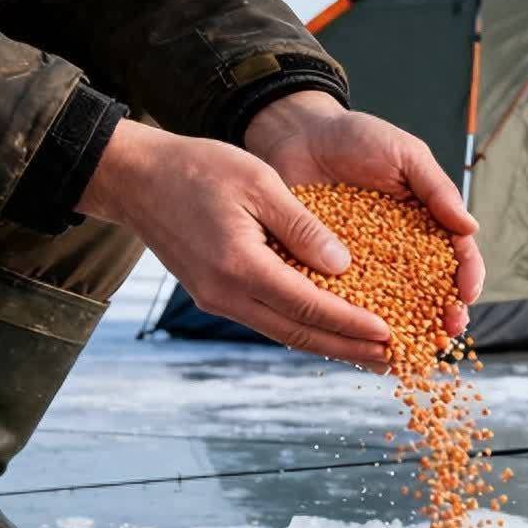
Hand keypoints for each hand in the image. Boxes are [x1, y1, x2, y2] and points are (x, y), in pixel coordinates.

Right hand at [77, 119, 391, 371]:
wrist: (135, 178)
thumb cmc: (197, 168)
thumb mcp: (259, 182)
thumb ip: (303, 227)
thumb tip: (344, 268)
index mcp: (241, 266)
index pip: (309, 305)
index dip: (352, 323)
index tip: (389, 334)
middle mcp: (228, 294)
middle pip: (300, 333)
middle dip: (349, 349)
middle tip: (393, 359)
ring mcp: (218, 300)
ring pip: (284, 333)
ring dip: (329, 345)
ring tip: (370, 354)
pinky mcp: (216, 297)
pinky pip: (269, 321)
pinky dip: (303, 329)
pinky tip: (330, 331)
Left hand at [243, 91, 483, 337]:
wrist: (296, 136)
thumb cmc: (355, 138)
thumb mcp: (405, 154)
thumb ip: (437, 189)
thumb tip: (471, 227)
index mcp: (427, 226)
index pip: (457, 258)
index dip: (467, 278)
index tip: (466, 295)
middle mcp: (401, 254)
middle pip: (431, 293)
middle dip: (442, 316)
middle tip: (445, 333)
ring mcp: (366, 267)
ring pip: (391, 308)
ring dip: (403, 332)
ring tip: (409, 347)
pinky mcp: (328, 274)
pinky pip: (344, 304)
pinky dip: (354, 324)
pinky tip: (360, 339)